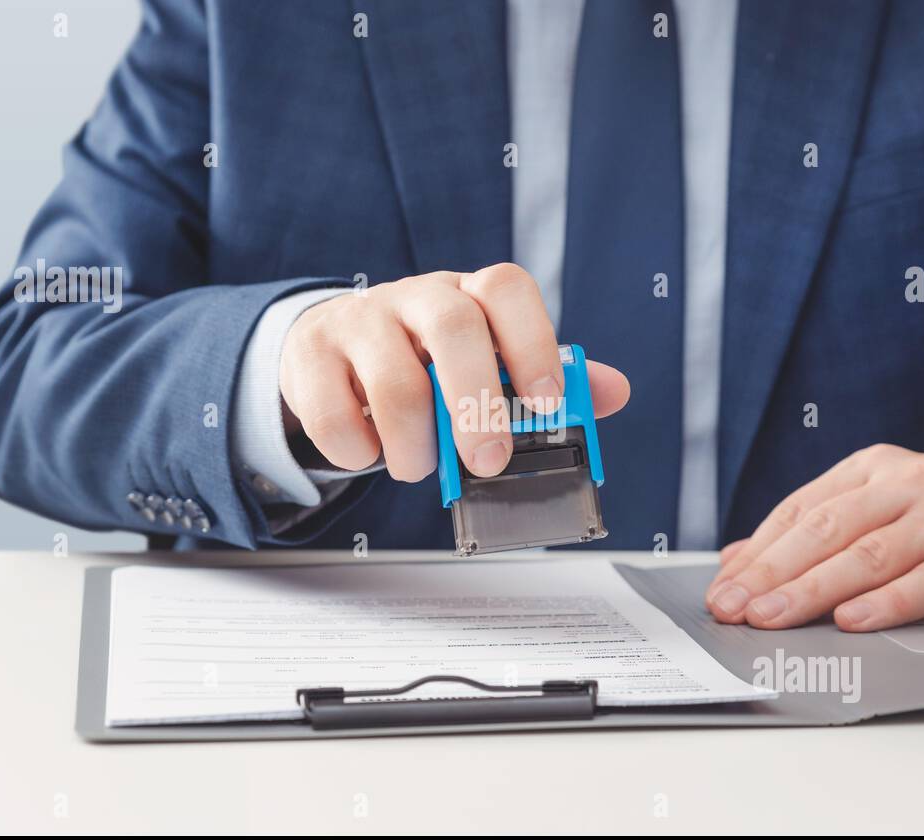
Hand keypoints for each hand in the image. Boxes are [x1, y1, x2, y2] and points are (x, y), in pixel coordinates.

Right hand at [280, 263, 629, 480]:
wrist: (332, 348)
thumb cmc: (425, 361)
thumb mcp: (486, 360)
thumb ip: (547, 377)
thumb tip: (614, 391)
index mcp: (469, 294)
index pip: (505, 290)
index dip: (532, 343)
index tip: (547, 404)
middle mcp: (415, 297)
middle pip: (453, 329)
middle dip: (478, 406)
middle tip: (488, 462)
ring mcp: (358, 322)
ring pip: (394, 384)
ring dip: (415, 447)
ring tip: (419, 466)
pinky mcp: (309, 356)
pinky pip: (333, 414)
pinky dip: (358, 452)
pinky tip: (370, 452)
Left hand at [705, 444, 923, 631]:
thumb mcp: (882, 514)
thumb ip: (815, 533)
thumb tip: (736, 560)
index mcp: (872, 469)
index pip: (800, 510)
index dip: (757, 553)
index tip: (723, 589)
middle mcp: (906, 483)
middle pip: (825, 530)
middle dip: (772, 572)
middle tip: (734, 607)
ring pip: (868, 555)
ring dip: (814, 590)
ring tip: (774, 616)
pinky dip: (888, 603)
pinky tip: (852, 621)